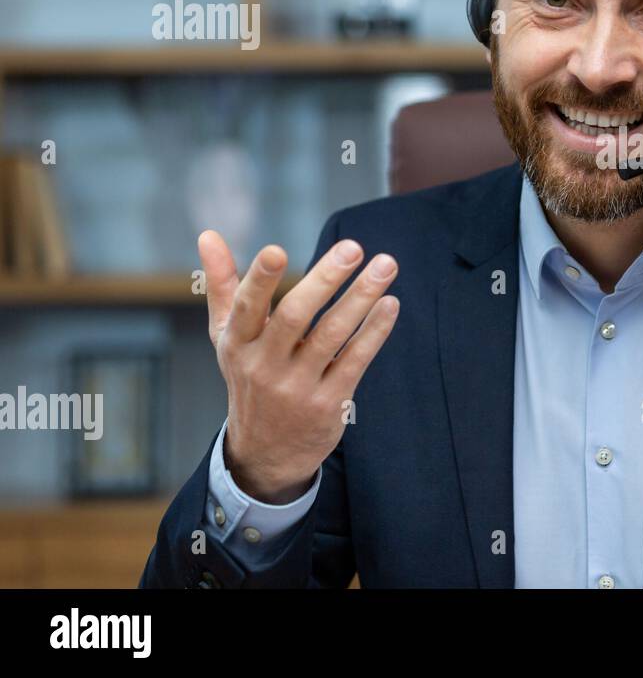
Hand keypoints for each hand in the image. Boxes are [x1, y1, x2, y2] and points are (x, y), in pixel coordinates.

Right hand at [199, 230, 399, 502]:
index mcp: (237, 343)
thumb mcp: (228, 336)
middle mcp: (264, 365)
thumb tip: (207, 234)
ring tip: (386, 264)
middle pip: (294, 317)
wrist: (265, 454)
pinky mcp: (328, 403)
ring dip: (361, 297)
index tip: (276, 249)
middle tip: (353, 246)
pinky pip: (354, 361)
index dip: (259, 280)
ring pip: (332, 336)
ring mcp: (297, 386)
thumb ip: (222, 284)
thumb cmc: (249, 376)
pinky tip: (390, 304)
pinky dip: (375, 331)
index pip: (246, 308)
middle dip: (324, 279)